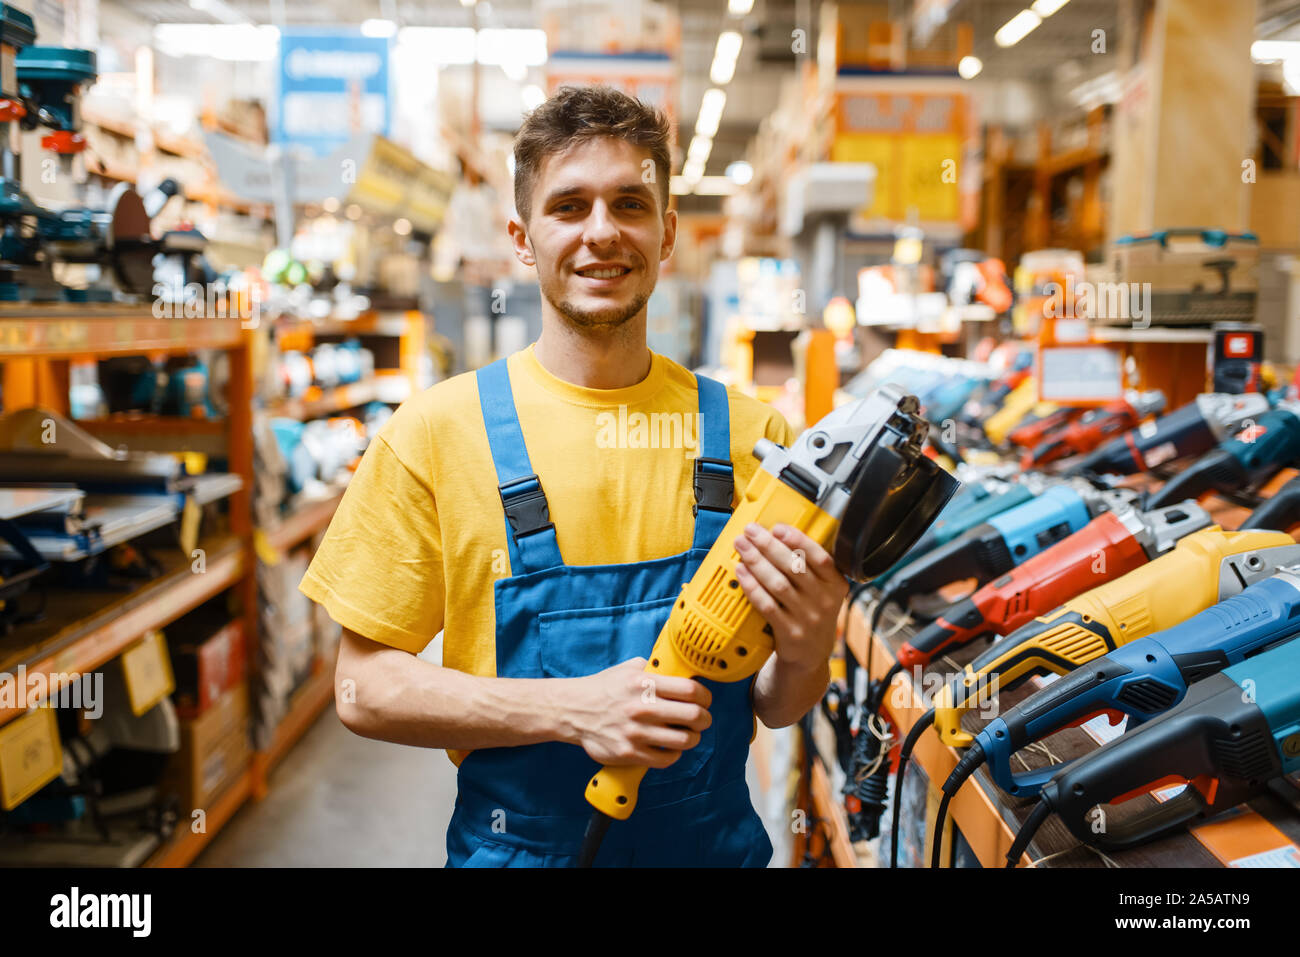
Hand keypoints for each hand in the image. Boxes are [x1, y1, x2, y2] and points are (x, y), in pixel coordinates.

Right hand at [564, 658, 712, 767]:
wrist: (572, 710)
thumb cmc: (603, 689)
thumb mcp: (628, 669)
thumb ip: (655, 669)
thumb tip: (682, 672)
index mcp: (644, 683)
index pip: (690, 690)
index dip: (705, 696)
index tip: (705, 700)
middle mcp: (641, 707)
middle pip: (694, 716)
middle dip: (704, 719)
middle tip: (702, 719)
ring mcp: (636, 732)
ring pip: (684, 740)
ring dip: (692, 738)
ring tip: (688, 734)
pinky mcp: (629, 753)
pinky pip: (666, 758)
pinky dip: (674, 753)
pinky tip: (670, 746)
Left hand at [734, 523, 848, 673]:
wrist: (811, 655)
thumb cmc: (812, 612)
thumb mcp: (823, 590)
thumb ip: (808, 567)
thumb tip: (775, 536)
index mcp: (836, 584)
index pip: (820, 557)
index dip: (798, 540)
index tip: (778, 528)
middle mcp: (825, 601)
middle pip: (794, 568)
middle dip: (769, 546)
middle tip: (751, 532)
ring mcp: (807, 618)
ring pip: (778, 584)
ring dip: (757, 563)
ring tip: (742, 548)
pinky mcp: (789, 632)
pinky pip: (767, 605)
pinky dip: (752, 587)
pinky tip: (742, 573)